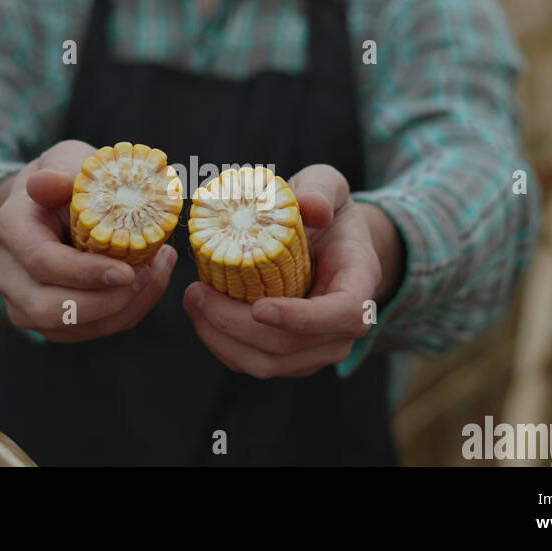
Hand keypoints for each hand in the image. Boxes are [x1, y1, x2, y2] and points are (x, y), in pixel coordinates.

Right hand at [0, 140, 176, 341]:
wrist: (48, 206)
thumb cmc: (66, 180)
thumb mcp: (67, 161)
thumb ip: (63, 173)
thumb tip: (46, 183)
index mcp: (11, 228)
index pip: (42, 262)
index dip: (85, 272)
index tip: (128, 271)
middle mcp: (7, 272)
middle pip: (49, 308)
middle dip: (106, 302)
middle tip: (150, 275)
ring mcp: (23, 302)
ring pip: (73, 328)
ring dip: (124, 308)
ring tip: (159, 272)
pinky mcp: (48, 321)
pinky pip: (89, 330)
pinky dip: (125, 313)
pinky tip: (150, 283)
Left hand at [182, 164, 404, 377]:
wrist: (329, 246)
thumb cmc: (326, 214)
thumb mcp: (327, 186)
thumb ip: (321, 189)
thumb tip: (311, 207)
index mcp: (359, 285)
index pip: (341, 314)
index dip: (301, 318)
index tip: (259, 307)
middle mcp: (342, 330)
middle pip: (290, 346)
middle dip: (236, 325)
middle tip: (195, 293)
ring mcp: (315, 351)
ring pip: (265, 363)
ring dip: (221, 337)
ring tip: (192, 300)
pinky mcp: (288, 359)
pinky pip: (250, 363)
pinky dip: (220, 343)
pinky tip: (200, 314)